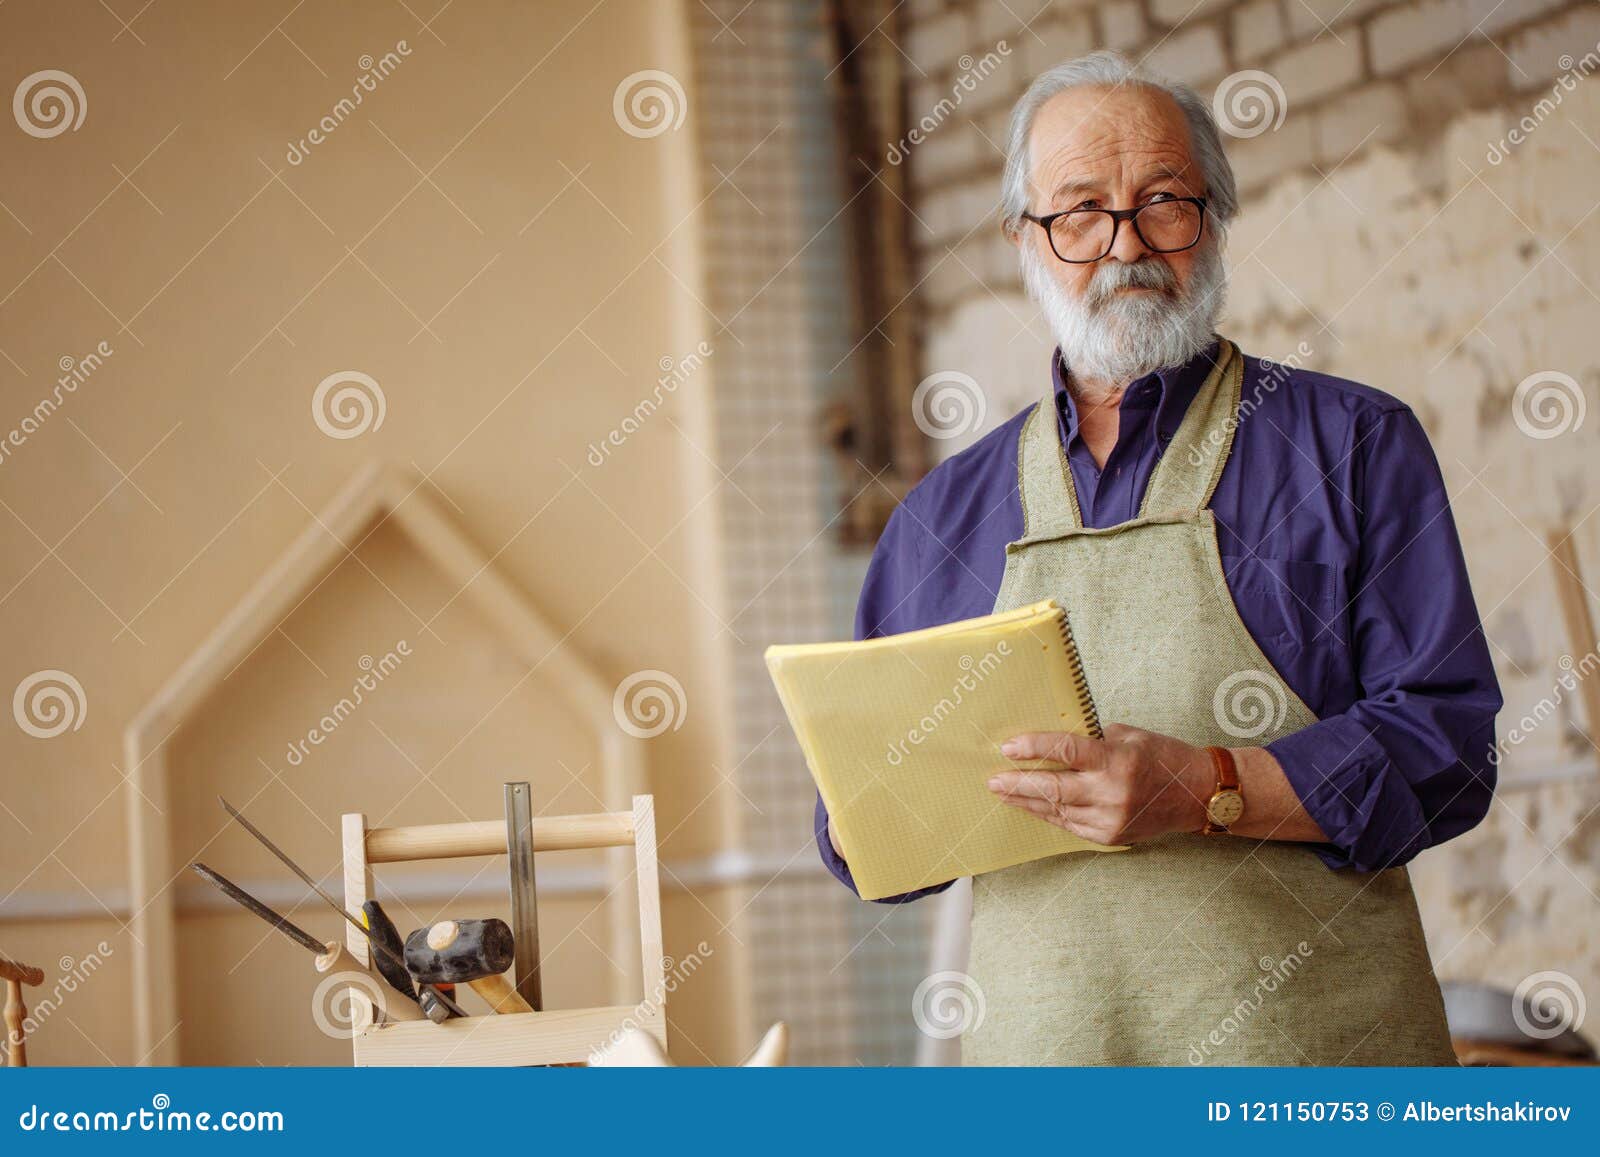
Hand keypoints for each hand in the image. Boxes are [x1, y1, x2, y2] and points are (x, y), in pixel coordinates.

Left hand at [986, 724, 1213, 844]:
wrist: (1198, 794)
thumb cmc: (1163, 756)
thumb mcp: (1128, 735)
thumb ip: (1091, 739)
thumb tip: (1052, 742)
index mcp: (1117, 760)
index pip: (1065, 751)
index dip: (1033, 748)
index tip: (1008, 747)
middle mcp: (1112, 793)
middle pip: (1053, 788)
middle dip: (1018, 784)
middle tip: (993, 779)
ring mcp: (1110, 819)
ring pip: (1057, 811)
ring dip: (1027, 802)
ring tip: (1004, 793)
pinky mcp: (1110, 837)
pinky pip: (1070, 825)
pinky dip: (1049, 815)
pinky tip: (1032, 807)